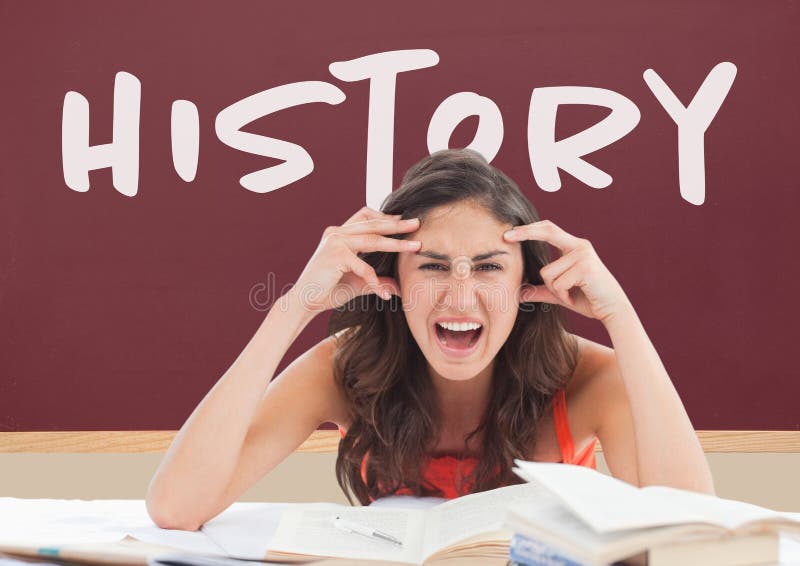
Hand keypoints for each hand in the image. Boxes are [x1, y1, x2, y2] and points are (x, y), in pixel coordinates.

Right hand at [287, 206, 418, 315]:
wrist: (304, 302)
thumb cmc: (327, 290)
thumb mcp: (358, 283)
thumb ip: (377, 281)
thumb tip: (398, 287)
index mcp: (339, 234)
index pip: (365, 217)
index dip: (386, 217)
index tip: (404, 222)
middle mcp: (336, 233)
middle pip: (373, 224)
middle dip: (398, 225)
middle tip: (417, 224)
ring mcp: (335, 242)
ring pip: (373, 239)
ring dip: (397, 244)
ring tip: (415, 247)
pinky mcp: (335, 256)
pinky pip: (363, 267)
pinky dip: (375, 281)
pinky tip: (384, 295)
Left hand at [503, 220, 633, 324]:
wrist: (613, 310)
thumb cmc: (588, 300)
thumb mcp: (560, 294)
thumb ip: (542, 290)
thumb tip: (520, 293)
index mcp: (573, 246)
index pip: (549, 229)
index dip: (528, 229)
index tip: (508, 233)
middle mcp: (579, 246)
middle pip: (547, 231)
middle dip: (525, 233)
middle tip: (505, 237)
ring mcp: (583, 255)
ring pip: (547, 273)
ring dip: (554, 290)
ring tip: (570, 294)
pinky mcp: (585, 268)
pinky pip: (557, 283)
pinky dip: (562, 295)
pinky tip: (575, 296)